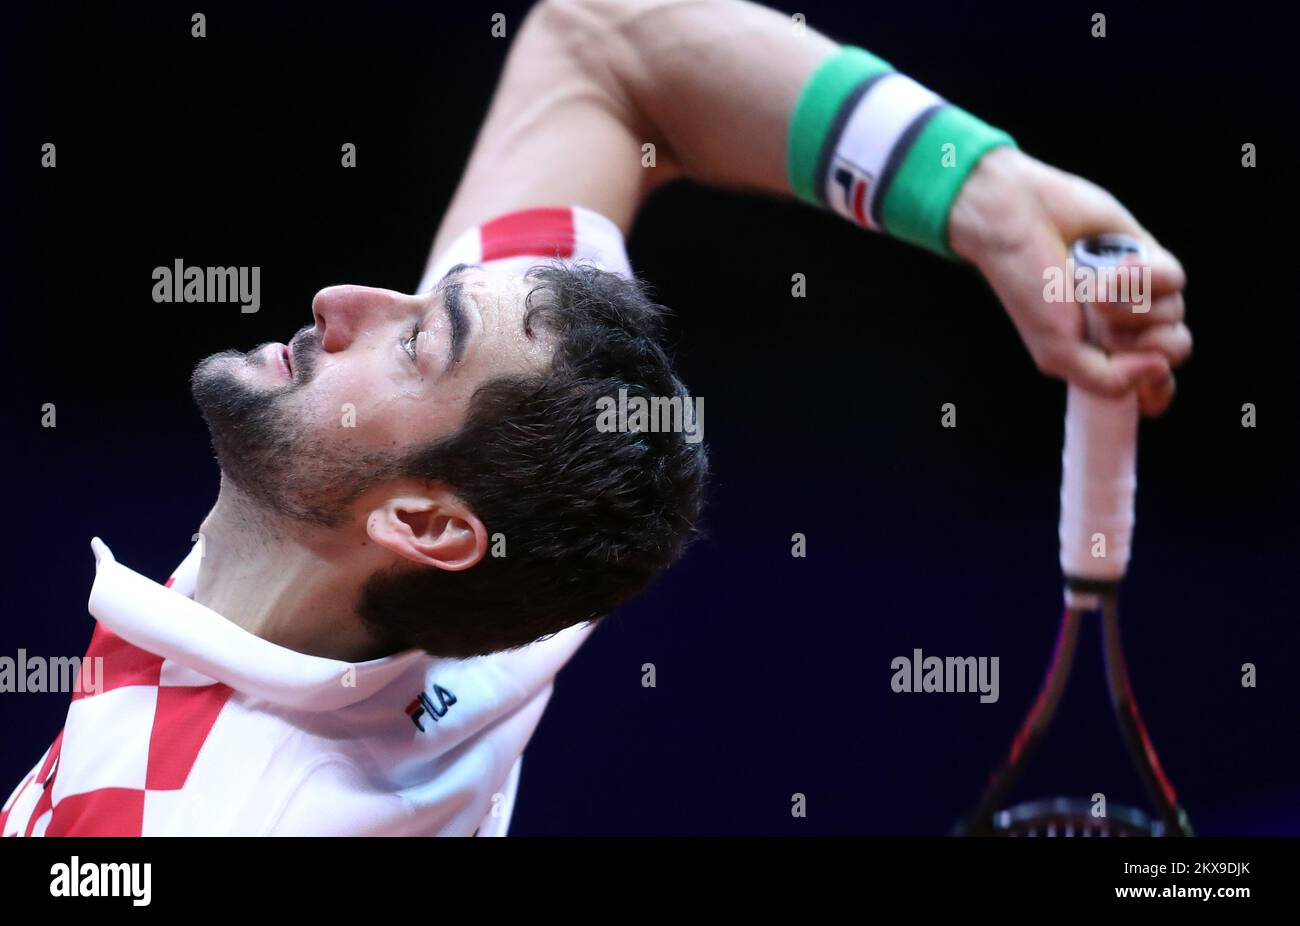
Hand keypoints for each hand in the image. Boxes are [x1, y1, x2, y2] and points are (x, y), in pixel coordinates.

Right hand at [949, 147, 1190, 415]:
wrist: (1021, 225)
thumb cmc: (1029, 290)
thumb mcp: (1058, 355)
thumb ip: (1108, 381)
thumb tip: (1160, 368)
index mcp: (1102, 356)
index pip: (1152, 387)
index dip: (1158, 388)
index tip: (1147, 382)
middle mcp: (1125, 327)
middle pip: (1173, 350)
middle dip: (1142, 342)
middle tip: (1101, 325)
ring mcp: (1139, 293)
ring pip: (1174, 315)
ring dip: (1132, 306)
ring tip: (1092, 288)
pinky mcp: (1150, 257)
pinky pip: (1176, 281)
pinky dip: (1146, 278)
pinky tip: (1116, 266)